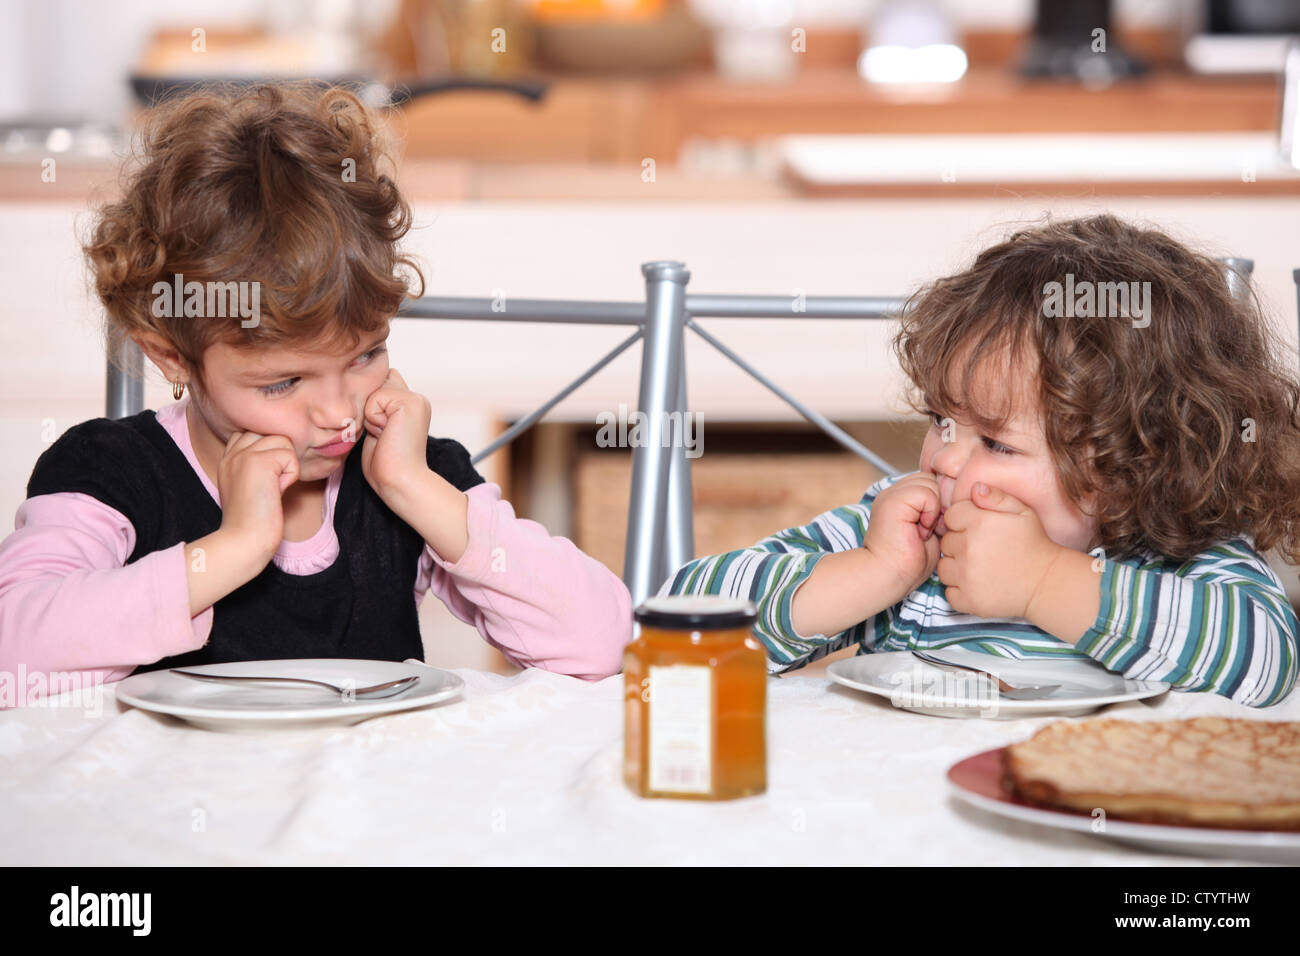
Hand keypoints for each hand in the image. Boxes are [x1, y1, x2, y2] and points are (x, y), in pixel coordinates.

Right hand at [215, 429, 299, 559]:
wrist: (244, 540)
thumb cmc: (252, 521)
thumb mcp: (248, 487)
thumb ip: (256, 465)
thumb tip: (281, 453)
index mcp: (228, 458)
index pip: (253, 433)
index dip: (269, 450)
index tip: (269, 477)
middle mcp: (233, 453)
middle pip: (270, 433)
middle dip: (281, 456)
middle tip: (273, 484)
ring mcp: (244, 455)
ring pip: (283, 440)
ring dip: (287, 465)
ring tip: (274, 487)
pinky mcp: (259, 461)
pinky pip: (290, 456)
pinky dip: (291, 475)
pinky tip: (278, 491)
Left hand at [360, 368, 431, 496]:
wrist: (399, 481)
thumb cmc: (386, 463)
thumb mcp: (379, 427)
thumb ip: (379, 406)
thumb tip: (364, 388)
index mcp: (411, 404)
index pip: (382, 382)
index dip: (372, 403)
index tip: (383, 431)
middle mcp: (416, 399)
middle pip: (377, 381)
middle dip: (370, 406)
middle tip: (383, 432)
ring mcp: (415, 399)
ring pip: (375, 389)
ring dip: (370, 413)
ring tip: (384, 433)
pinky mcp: (409, 403)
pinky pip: (375, 399)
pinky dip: (373, 418)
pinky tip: (385, 433)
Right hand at [862, 471, 944, 603]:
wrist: (888, 576)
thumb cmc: (909, 562)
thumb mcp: (931, 531)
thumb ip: (937, 510)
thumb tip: (953, 497)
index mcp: (900, 498)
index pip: (931, 480)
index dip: (940, 501)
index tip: (935, 528)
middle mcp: (893, 491)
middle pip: (932, 478)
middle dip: (939, 502)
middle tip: (931, 529)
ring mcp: (891, 493)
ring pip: (930, 483)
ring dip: (935, 508)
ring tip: (924, 531)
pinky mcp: (893, 500)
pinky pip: (927, 493)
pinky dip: (931, 512)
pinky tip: (922, 530)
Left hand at [937, 482, 1063, 618]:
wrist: (1047, 582)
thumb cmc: (1035, 544)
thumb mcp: (1022, 511)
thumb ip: (996, 496)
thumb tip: (974, 488)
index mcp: (979, 523)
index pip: (951, 515)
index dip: (963, 521)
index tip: (977, 528)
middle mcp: (968, 549)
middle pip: (946, 541)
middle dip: (959, 543)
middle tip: (982, 549)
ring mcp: (966, 576)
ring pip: (944, 567)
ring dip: (956, 566)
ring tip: (978, 567)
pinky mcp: (967, 599)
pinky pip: (949, 591)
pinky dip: (959, 589)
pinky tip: (977, 584)